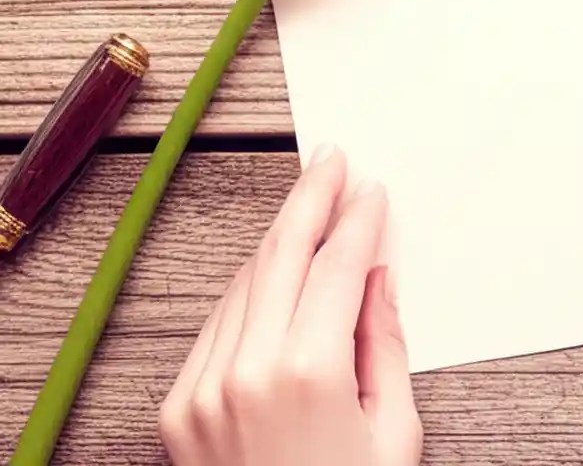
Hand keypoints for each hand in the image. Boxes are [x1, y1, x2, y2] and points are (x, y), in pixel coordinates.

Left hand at [159, 146, 420, 465]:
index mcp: (308, 373)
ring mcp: (203, 387)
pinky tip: (274, 269)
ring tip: (309, 205)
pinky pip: (217, 323)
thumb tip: (379, 279)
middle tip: (333, 162)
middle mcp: (245, 370)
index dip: (359, 222)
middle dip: (311, 200)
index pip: (337, 267)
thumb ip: (383, 345)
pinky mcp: (178, 405)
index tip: (374, 192)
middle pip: (281, 256)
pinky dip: (249, 288)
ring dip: (279, 239)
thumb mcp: (393, 431)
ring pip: (245, 282)